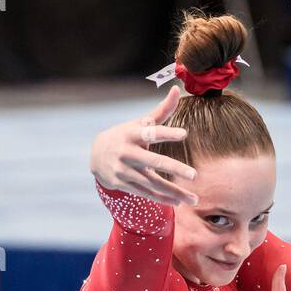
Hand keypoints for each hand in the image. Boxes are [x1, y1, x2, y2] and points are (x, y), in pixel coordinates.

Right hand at [89, 85, 198, 205]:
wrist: (96, 155)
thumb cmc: (126, 135)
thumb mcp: (139, 123)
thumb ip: (161, 110)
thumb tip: (177, 88)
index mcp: (132, 133)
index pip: (151, 132)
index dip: (166, 133)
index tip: (183, 134)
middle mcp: (127, 152)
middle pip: (154, 162)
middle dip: (174, 168)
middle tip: (194, 175)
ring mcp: (124, 170)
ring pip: (153, 183)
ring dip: (174, 192)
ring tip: (193, 199)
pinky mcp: (123, 184)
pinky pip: (146, 193)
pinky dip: (162, 199)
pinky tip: (178, 202)